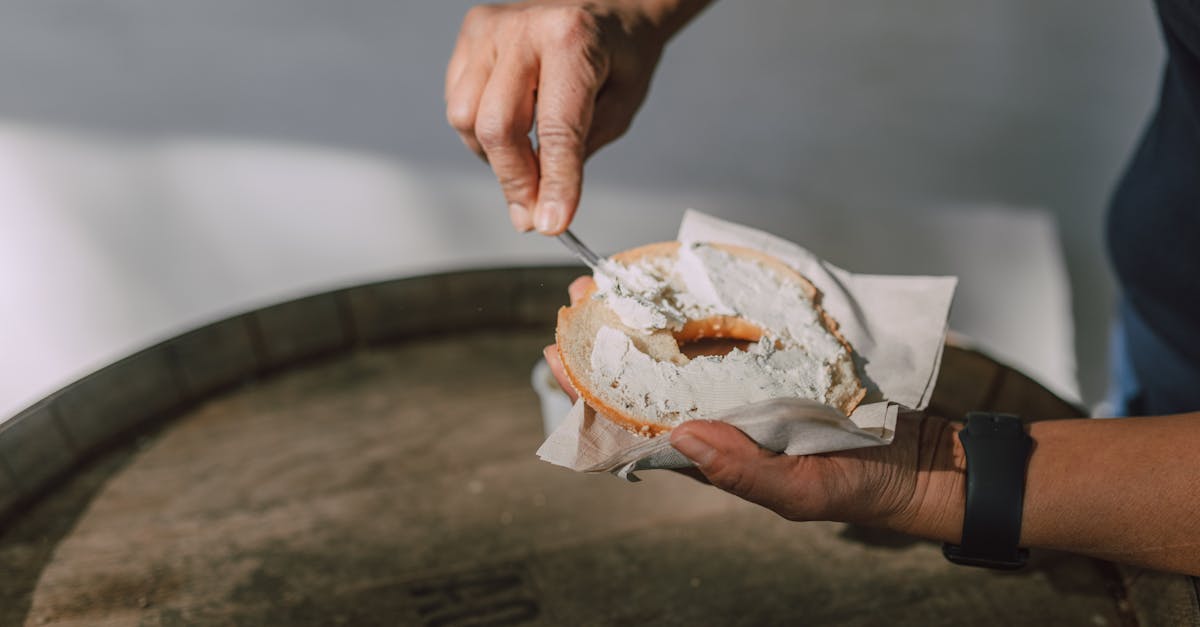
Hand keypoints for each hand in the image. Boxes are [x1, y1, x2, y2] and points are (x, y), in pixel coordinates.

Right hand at [446, 1, 687, 233]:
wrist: (610, 7)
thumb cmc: (619, 55)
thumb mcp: (619, 109)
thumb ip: (578, 155)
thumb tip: (540, 209)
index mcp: (571, 39)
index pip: (556, 129)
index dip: (553, 183)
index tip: (551, 223)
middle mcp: (523, 28)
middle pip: (497, 127)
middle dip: (516, 181)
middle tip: (533, 213)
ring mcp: (489, 29)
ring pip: (466, 119)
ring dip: (494, 156)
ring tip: (527, 159)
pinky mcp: (470, 36)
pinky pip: (458, 102)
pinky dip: (480, 131)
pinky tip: (511, 129)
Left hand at [543, 274, 965, 534]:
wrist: (920, 459)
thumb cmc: (855, 485)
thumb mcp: (797, 491)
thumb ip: (739, 470)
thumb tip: (678, 435)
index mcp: (711, 450)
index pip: (635, 420)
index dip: (591, 387)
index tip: (556, 351)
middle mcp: (720, 412)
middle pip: (650, 372)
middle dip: (610, 336)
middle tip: (579, 297)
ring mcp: (747, 383)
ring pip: (686, 344)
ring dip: (649, 312)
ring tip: (614, 278)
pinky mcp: (779, 358)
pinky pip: (734, 328)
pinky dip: (707, 303)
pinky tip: (684, 278)